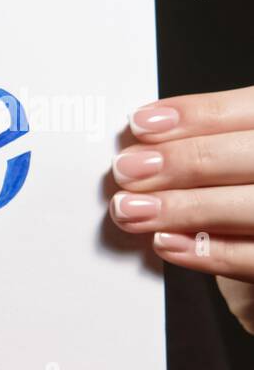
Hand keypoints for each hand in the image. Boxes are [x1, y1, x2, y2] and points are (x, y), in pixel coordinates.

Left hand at [108, 85, 253, 331]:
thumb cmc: (241, 187)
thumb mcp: (229, 154)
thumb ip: (197, 144)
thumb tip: (138, 148)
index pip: (249, 111)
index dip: (197, 115)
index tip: (142, 123)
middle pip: (247, 157)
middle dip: (180, 162)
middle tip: (127, 170)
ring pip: (248, 207)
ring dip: (181, 208)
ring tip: (133, 209)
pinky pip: (251, 258)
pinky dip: (205, 251)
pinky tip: (165, 241)